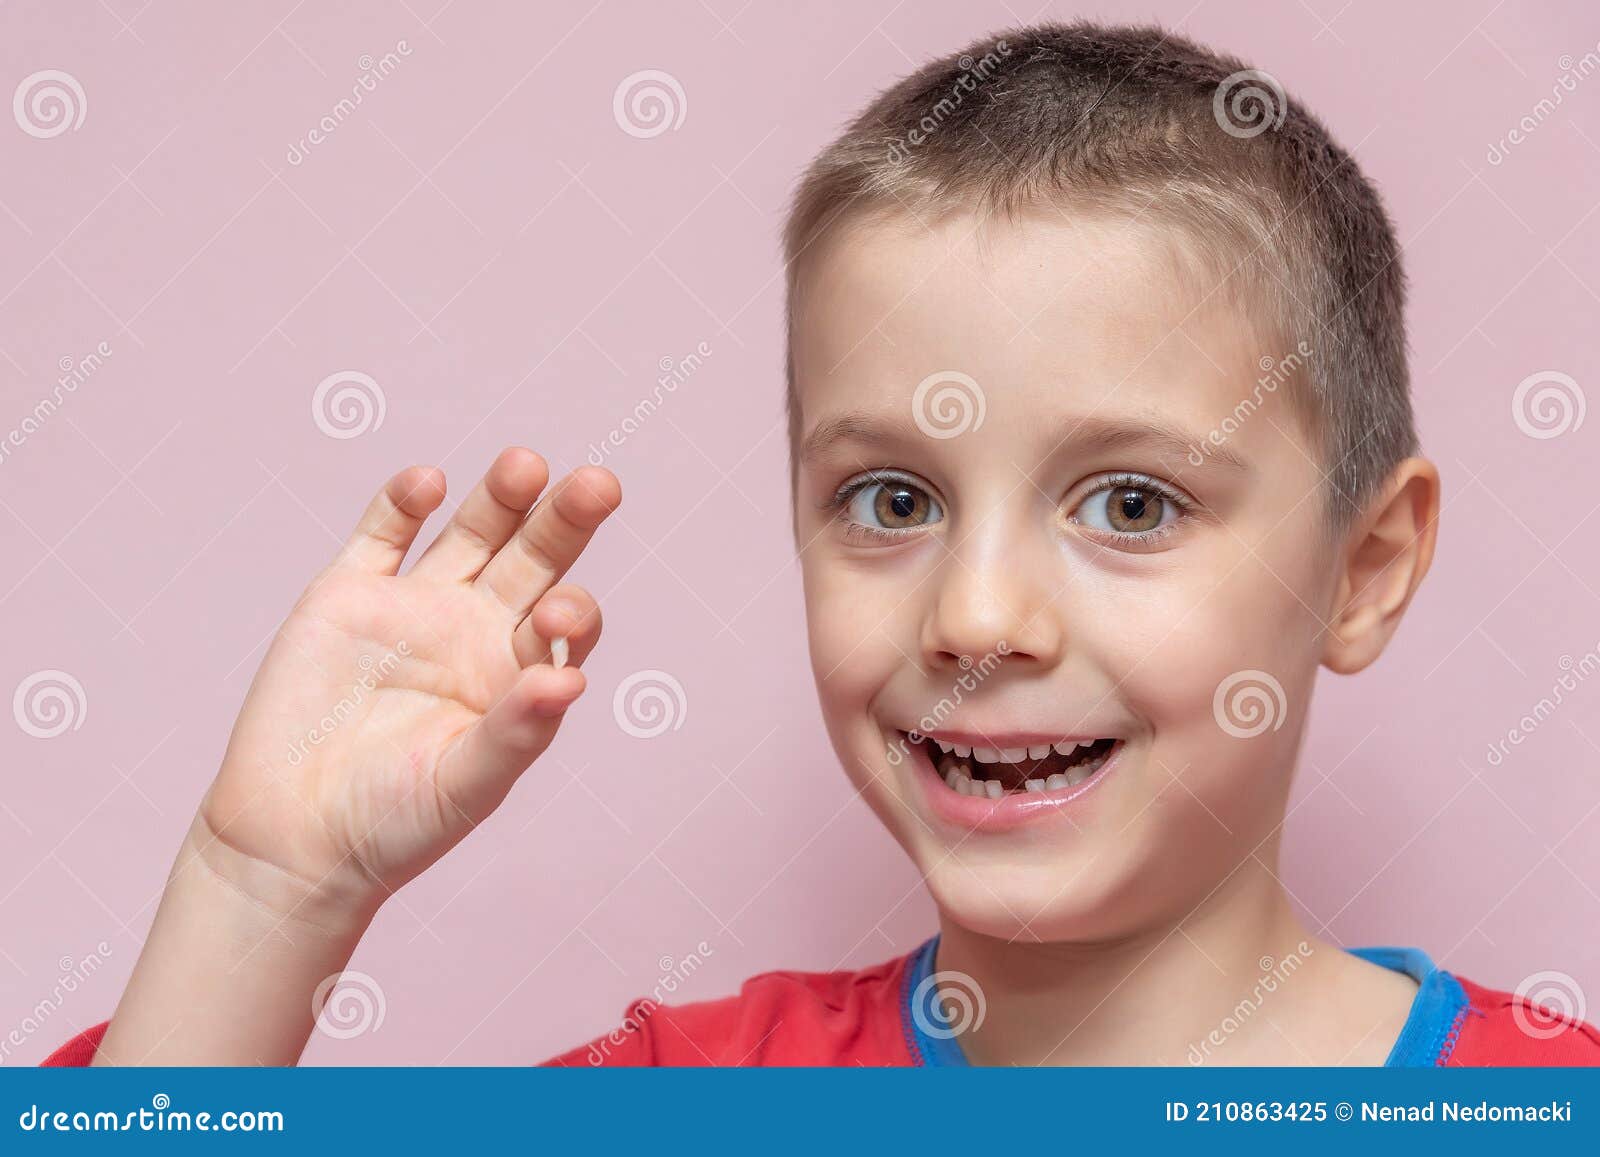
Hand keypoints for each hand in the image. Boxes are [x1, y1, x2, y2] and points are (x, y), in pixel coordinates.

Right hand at [194, 448, 619, 921]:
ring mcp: (414, 605)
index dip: (574, 610)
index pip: (567, 619)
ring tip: (525, 465)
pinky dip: (403, 504)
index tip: (559, 618)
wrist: (292, 837)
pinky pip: (383, 534)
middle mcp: (476, 628)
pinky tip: (428, 483)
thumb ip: (517, 732)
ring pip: (470, 532)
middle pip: (535, 557)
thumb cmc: (393, 824)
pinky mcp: (348, 594)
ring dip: (501, 497)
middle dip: (565, 520)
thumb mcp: (466, 785)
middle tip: (597, 485)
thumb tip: (573, 679)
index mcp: (518, 672)